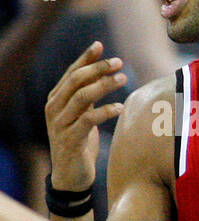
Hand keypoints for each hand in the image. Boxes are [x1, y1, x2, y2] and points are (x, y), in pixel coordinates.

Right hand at [44, 41, 125, 191]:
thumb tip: (106, 75)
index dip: (85, 58)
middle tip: (119, 62)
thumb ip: (89, 97)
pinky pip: (88, 120)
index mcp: (56, 99)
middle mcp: (54, 108)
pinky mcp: (70, 139)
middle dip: (97, 68)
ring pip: (81, 97)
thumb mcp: (83, 116)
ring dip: (103, 85)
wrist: (71, 176)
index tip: (100, 44)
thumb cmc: (80, 142)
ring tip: (123, 79)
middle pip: (75, 81)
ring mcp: (59, 124)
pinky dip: (105, 111)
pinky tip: (121, 107)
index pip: (70, 72)